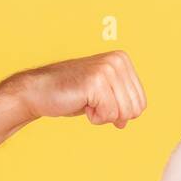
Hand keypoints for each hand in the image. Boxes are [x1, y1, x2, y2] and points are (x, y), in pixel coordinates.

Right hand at [11, 50, 146, 126]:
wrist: (39, 91)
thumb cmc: (70, 94)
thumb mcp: (104, 95)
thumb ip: (121, 102)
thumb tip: (129, 120)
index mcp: (123, 60)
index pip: (140, 103)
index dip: (120, 112)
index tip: (100, 101)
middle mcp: (117, 61)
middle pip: (135, 109)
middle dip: (113, 114)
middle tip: (92, 103)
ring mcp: (107, 69)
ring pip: (123, 113)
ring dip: (103, 116)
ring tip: (86, 102)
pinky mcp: (96, 82)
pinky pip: (109, 115)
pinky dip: (94, 118)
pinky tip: (81, 103)